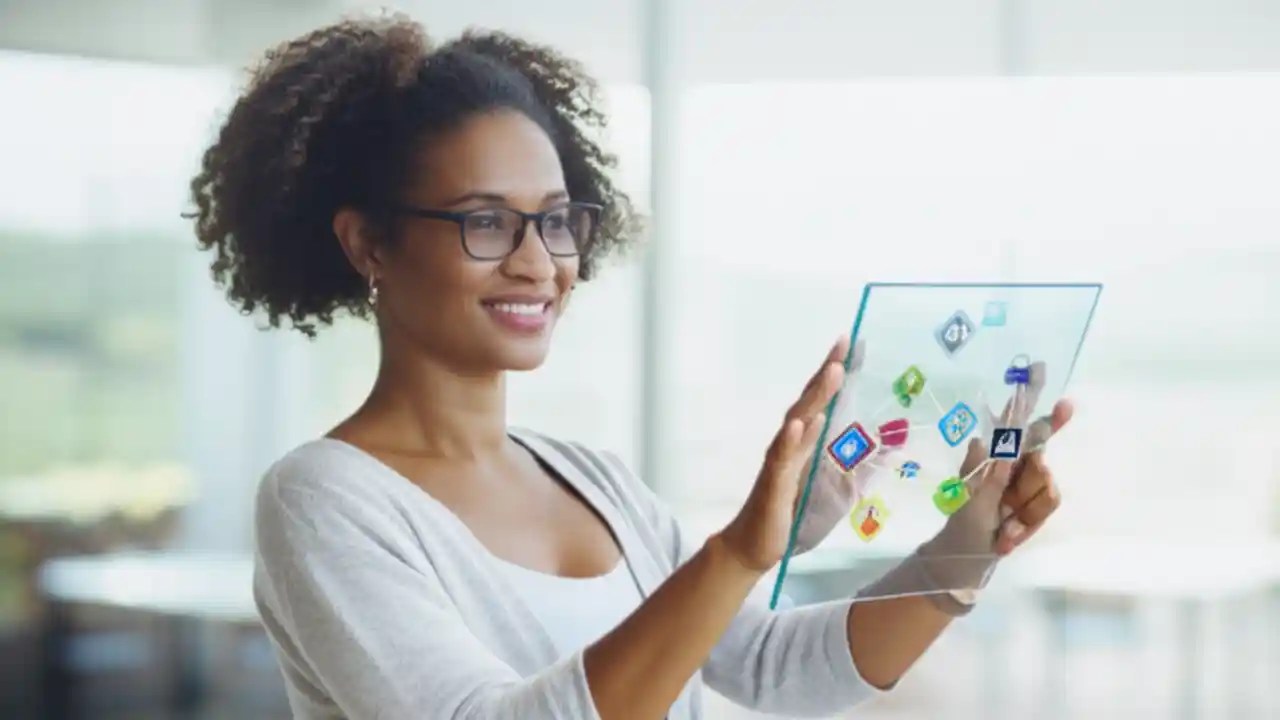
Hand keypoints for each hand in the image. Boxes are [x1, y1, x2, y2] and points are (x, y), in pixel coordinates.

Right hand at [790, 339, 882, 554]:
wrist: (755, 547)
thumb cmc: (792, 516)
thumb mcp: (838, 492)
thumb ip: (859, 468)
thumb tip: (890, 448)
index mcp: (806, 443)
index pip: (822, 401)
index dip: (834, 373)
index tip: (850, 344)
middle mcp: (791, 444)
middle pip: (810, 401)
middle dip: (827, 372)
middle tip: (843, 345)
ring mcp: (780, 462)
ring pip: (797, 421)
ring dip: (815, 397)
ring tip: (833, 373)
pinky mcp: (772, 484)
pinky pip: (781, 458)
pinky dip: (791, 440)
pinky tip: (801, 425)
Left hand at [917, 361, 1070, 589]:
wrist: (969, 560)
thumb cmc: (963, 524)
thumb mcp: (969, 498)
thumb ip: (984, 473)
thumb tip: (982, 441)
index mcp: (994, 455)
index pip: (1015, 421)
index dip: (1029, 395)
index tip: (1039, 369)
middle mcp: (1016, 464)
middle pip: (1040, 450)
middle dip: (1029, 477)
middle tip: (1013, 497)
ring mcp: (1029, 485)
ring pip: (1045, 482)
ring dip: (1023, 508)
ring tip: (1003, 524)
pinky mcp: (1039, 506)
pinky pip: (1047, 505)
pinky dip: (1027, 522)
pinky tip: (1010, 533)